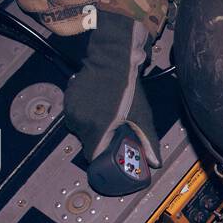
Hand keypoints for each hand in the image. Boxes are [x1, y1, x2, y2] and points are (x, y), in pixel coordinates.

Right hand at [62, 10, 161, 167]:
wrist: (112, 60)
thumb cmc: (128, 88)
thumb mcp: (142, 116)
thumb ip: (147, 141)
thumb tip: (155, 162)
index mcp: (98, 128)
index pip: (93, 156)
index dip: (103, 157)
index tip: (110, 154)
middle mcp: (81, 121)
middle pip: (87, 142)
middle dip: (100, 139)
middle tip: (112, 129)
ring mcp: (72, 110)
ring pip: (79, 129)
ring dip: (91, 127)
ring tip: (105, 114)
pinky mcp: (67, 100)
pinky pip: (74, 116)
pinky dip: (84, 115)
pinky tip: (96, 106)